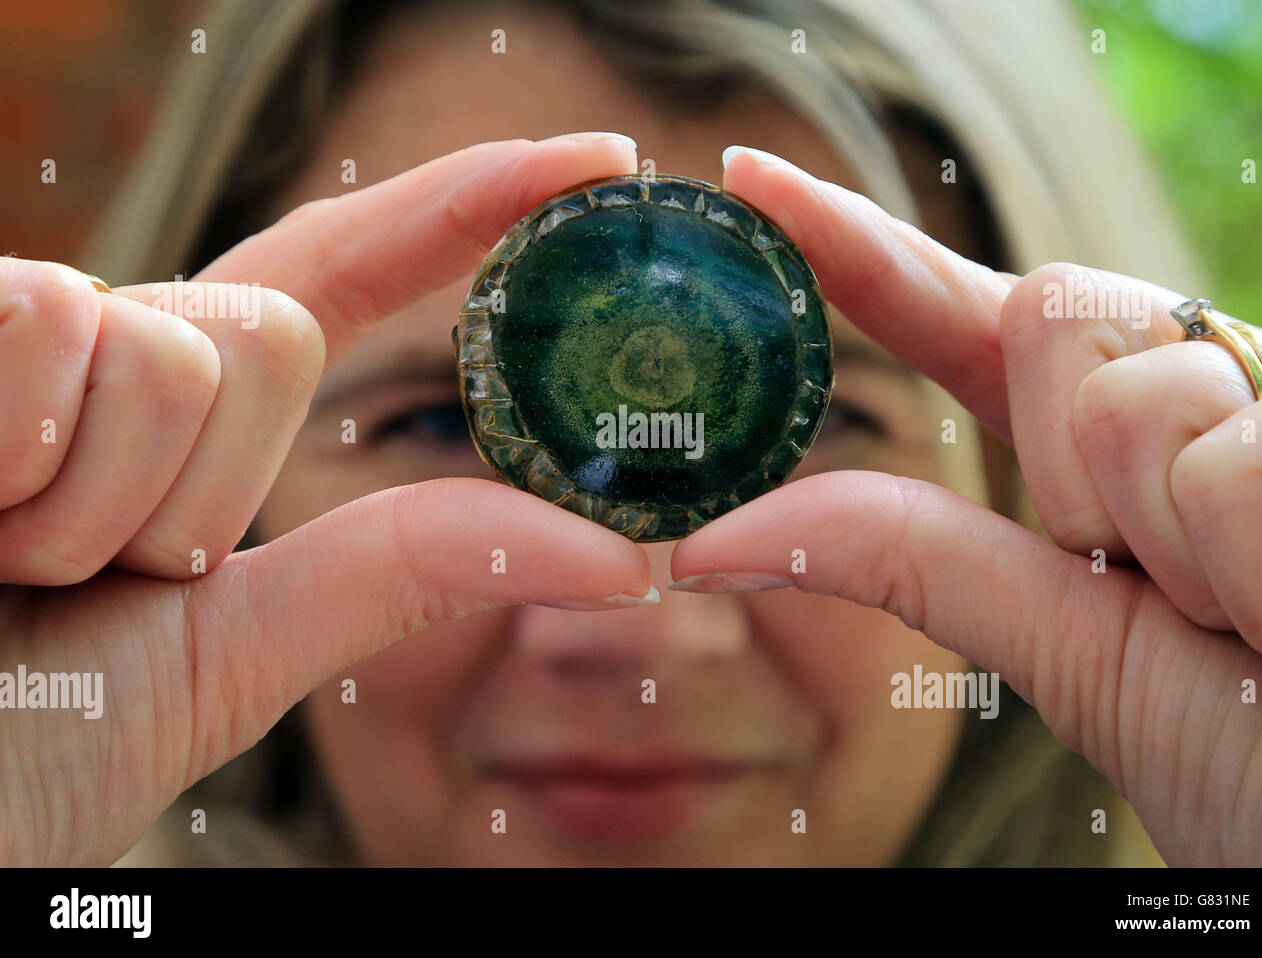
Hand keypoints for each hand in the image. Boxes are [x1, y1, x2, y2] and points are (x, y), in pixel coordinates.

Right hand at [0, 133, 655, 865]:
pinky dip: (22, 451)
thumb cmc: (25, 743)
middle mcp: (107, 351)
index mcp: (180, 418)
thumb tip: (624, 556)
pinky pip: (60, 324)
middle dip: (199, 485)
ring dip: (102, 502)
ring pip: (181, 341)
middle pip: (272, 328)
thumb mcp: (231, 655)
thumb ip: (396, 574)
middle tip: (80, 575)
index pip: (341, 273)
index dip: (463, 211)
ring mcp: (24, 332)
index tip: (589, 161)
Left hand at [671, 146, 1261, 865]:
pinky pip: (1243, 451)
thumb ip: (922, 564)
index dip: (862, 250)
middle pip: (1052, 313)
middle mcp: (1217, 394)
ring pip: (1135, 393)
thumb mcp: (1081, 659)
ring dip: (1184, 547)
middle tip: (1177, 591)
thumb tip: (710, 539)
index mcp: (1128, 453)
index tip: (755, 187)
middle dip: (1078, 472)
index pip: (974, 321)